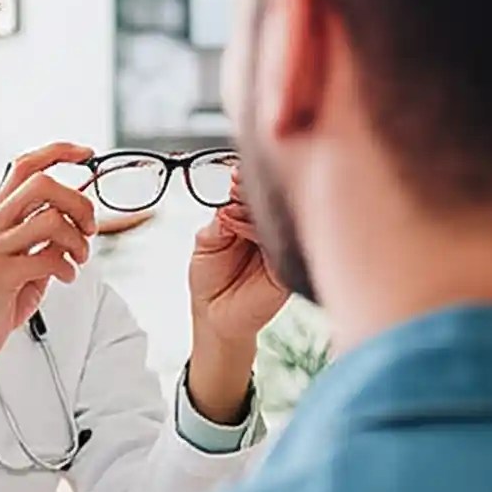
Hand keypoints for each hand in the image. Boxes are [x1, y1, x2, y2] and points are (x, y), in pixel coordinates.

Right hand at [0, 142, 97, 378]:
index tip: (86, 154)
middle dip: (79, 202)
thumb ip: (39, 242)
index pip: (23, 167)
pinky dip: (67, 267)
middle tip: (88, 229)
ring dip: (77, 239)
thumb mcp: (15, 263)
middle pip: (42, 184)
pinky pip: (47, 257)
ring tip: (78, 259)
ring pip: (50, 218)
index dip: (58, 153)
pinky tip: (64, 278)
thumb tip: (76, 227)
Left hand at [186, 167, 288, 422]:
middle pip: (268, 204)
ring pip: (277, 220)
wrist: (215, 317)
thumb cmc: (211, 279)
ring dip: (257, 208)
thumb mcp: (206, 243)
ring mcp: (279, 249)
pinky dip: (265, 234)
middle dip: (252, 191)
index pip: (253, 196)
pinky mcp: (285, 269)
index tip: (234, 175)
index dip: (244, 184)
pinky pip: (281, 246)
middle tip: (237, 183)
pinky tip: (249, 229)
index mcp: (250, 223)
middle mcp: (268, 233)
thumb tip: (229, 205)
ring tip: (238, 200)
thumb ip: (219, 224)